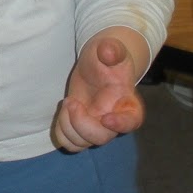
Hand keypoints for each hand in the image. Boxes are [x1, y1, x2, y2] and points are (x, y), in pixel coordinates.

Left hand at [52, 29, 148, 151]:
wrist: (96, 65)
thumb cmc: (106, 58)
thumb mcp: (110, 49)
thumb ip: (112, 49)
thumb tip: (108, 50)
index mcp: (128, 103)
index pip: (131, 121)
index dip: (120, 125)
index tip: (106, 118)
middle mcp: (114, 121)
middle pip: (101, 137)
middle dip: (81, 123)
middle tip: (72, 101)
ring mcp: (97, 128)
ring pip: (82, 144)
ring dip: (68, 125)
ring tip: (68, 102)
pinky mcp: (81, 129)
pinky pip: (70, 143)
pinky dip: (61, 130)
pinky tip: (65, 110)